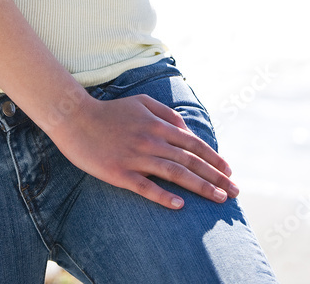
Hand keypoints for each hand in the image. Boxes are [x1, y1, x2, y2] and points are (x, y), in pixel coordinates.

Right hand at [49, 92, 238, 209]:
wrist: (75, 119)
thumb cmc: (109, 112)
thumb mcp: (140, 103)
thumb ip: (165, 113)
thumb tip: (186, 129)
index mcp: (156, 124)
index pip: (192, 144)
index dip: (213, 158)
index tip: (229, 171)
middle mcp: (150, 140)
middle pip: (189, 160)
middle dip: (215, 176)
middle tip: (234, 191)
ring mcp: (135, 157)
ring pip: (174, 174)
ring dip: (200, 187)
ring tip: (218, 198)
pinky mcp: (120, 172)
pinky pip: (146, 186)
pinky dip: (164, 196)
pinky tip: (180, 205)